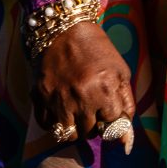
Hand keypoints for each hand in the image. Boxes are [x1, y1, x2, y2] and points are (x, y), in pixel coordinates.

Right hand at [33, 21, 134, 151]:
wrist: (65, 30)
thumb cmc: (98, 50)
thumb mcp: (120, 71)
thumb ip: (126, 103)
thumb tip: (125, 137)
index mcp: (105, 89)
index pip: (113, 126)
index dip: (113, 121)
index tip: (110, 113)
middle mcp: (81, 98)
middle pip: (89, 133)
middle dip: (94, 125)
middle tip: (94, 110)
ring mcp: (58, 99)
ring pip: (68, 135)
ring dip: (75, 128)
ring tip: (78, 112)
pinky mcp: (40, 98)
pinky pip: (47, 126)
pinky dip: (55, 123)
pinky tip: (62, 109)